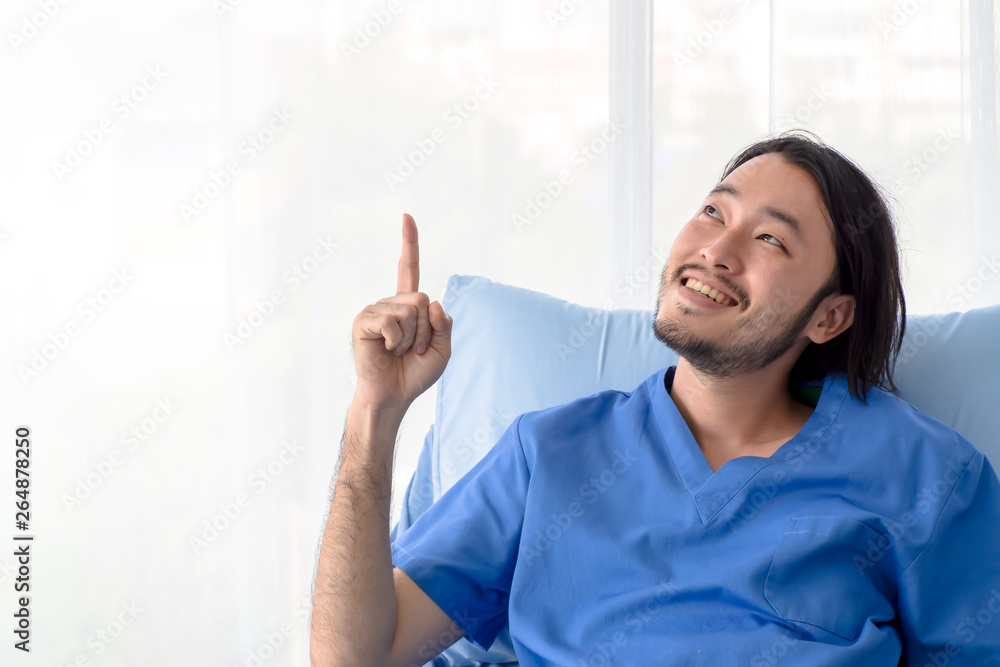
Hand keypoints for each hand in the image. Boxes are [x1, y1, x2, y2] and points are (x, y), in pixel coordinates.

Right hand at [351, 213, 453, 412]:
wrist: (394, 395)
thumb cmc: (415, 373)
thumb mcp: (443, 349)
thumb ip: (445, 324)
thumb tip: (433, 302)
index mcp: (407, 306)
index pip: (408, 268)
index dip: (409, 243)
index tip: (406, 216)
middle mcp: (390, 303)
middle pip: (422, 299)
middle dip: (426, 329)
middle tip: (412, 349)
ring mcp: (375, 310)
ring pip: (409, 310)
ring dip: (411, 338)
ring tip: (398, 351)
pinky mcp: (363, 321)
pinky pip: (391, 322)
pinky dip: (396, 340)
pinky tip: (386, 350)